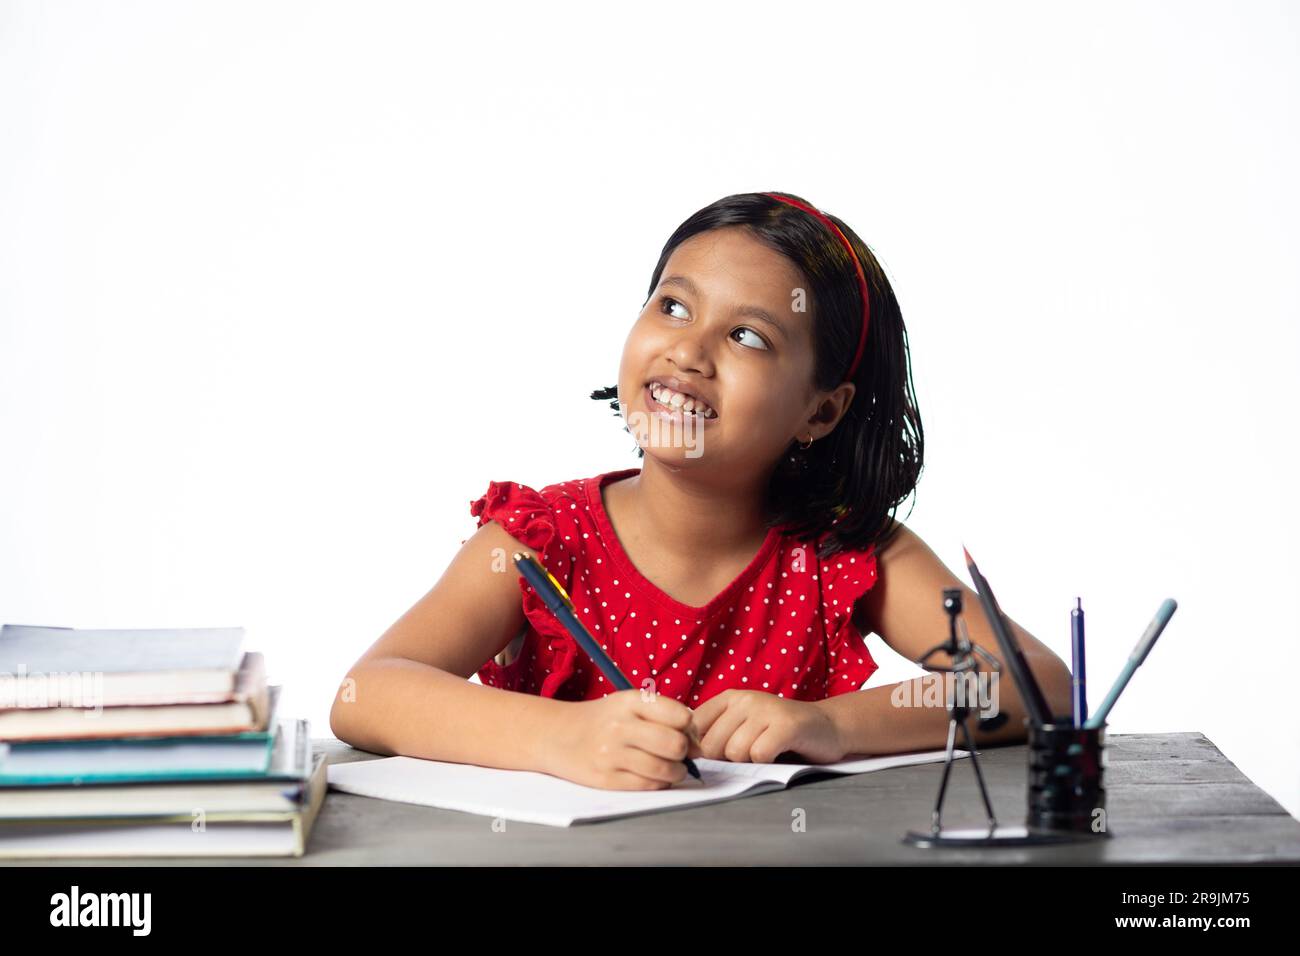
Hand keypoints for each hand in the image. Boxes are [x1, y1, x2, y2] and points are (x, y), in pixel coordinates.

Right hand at [544, 689, 700, 789]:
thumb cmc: (602, 720)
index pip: (680, 715)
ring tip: (671, 768)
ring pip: (664, 768)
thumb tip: (697, 744)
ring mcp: (611, 754)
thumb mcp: (627, 704)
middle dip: (684, 752)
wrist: (556, 735)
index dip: (690, 728)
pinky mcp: (606, 779)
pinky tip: (655, 777)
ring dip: (676, 772)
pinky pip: (648, 785)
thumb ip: (662, 715)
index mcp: (629, 701)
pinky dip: (659, 784)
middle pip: (675, 744)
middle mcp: (620, 726)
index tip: (685, 733)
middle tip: (680, 754)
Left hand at [691, 689, 845, 763]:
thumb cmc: (778, 732)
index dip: (697, 749)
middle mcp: (745, 699)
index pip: (693, 726)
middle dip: (725, 760)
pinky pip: (759, 754)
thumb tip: (684, 754)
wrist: (826, 726)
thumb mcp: (743, 724)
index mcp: (729, 698)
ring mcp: (766, 709)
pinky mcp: (786, 725)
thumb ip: (716, 733)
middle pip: (711, 744)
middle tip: (747, 755)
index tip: (713, 757)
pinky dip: (767, 761)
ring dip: (749, 761)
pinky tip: (778, 752)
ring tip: (765, 751)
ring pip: (734, 752)